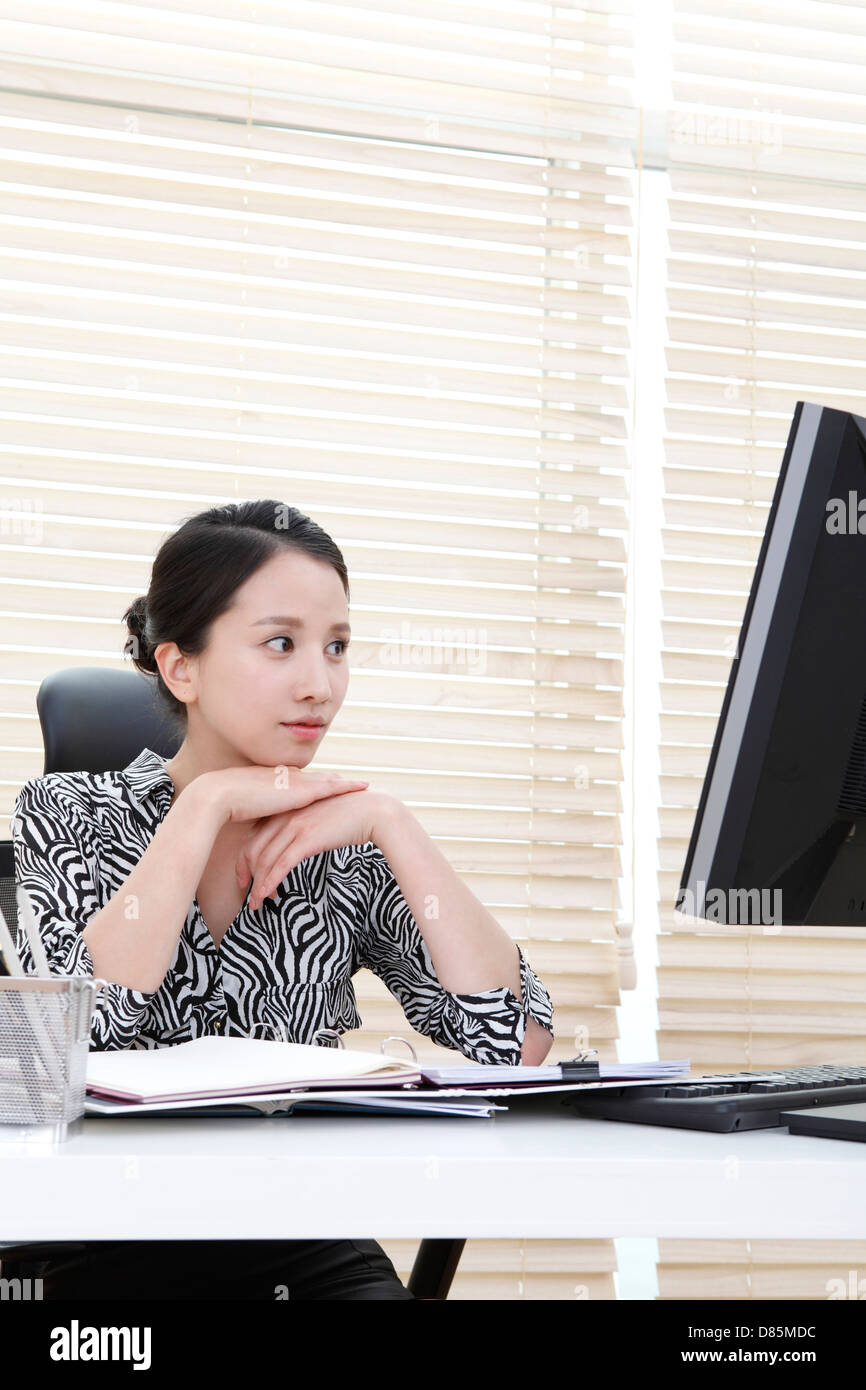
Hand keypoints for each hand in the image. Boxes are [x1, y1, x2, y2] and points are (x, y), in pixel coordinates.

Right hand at [196, 763, 369, 827]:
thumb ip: (254, 814)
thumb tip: (254, 825)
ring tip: (364, 785)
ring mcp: (296, 781)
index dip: (316, 782)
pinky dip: (348, 786)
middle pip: (319, 777)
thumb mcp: (245, 809)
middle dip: (337, 780)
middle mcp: (288, 776)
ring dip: (346, 783)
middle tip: (355, 783)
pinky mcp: (302, 790)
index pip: (301, 780)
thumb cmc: (225, 805)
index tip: (329, 783)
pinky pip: (333, 786)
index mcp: (275, 779)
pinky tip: (362, 786)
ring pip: (329, 780)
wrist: (219, 796)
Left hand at [234, 790, 395, 910]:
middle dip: (245, 874)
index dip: (244, 859)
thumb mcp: (317, 818)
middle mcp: (285, 816)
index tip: (245, 877)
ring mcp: (295, 827)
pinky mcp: (307, 839)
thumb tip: (293, 846)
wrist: (372, 811)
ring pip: (264, 860)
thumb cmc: (348, 817)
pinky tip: (265, 896)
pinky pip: (281, 865)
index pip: (253, 836)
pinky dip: (269, 882)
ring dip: (257, 885)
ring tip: (256, 903)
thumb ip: (301, 827)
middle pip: (252, 849)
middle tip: (245, 893)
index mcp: (285, 810)